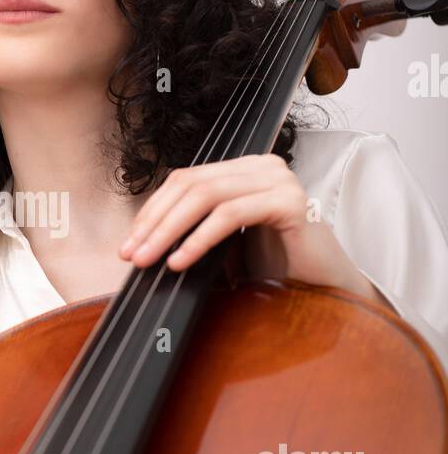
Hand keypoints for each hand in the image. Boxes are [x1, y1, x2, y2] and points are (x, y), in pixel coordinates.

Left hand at [119, 154, 384, 301]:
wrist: (324, 287)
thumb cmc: (276, 266)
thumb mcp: (224, 243)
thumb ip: (192, 230)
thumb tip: (142, 242)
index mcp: (243, 170)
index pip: (185, 180)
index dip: (152, 210)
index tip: (129, 242)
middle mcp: (261, 166)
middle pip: (190, 185)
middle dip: (155, 222)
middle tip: (132, 253)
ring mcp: (277, 179)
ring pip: (206, 196)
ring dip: (170, 231)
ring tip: (151, 260)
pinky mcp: (288, 201)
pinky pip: (231, 214)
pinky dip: (200, 239)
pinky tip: (182, 261)